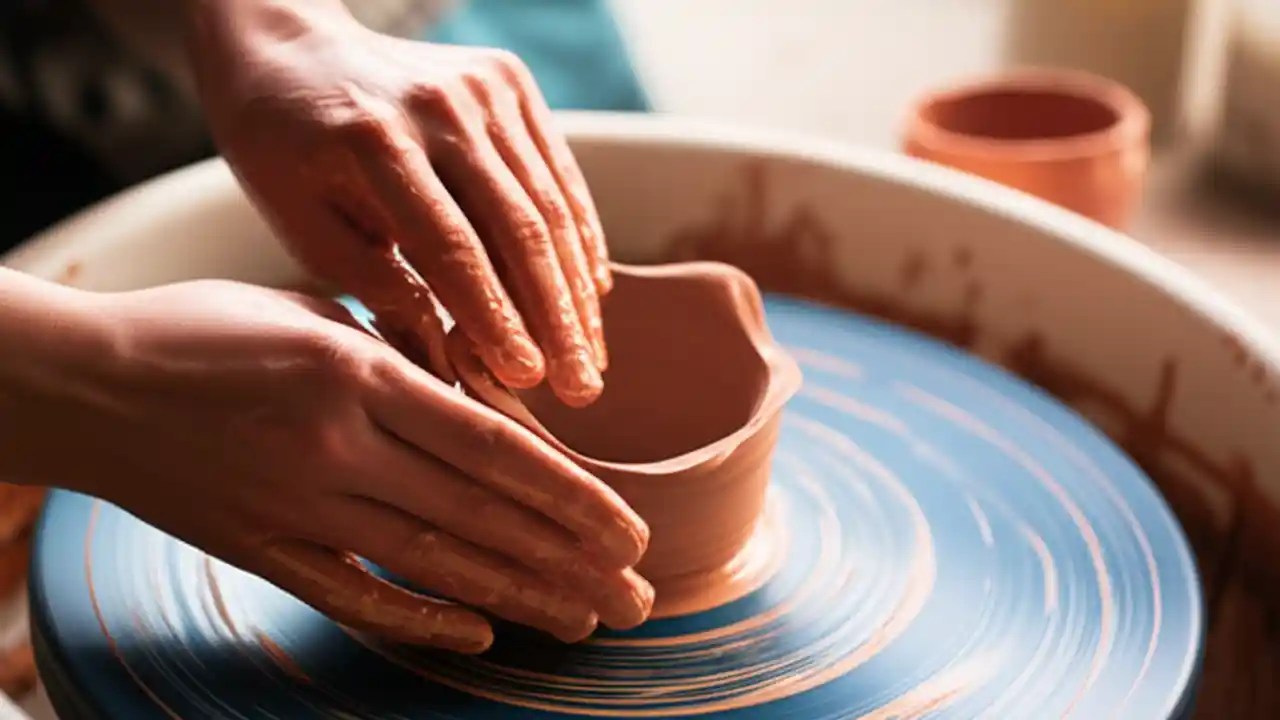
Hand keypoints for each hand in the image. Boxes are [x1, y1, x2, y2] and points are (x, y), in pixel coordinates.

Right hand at [12, 280, 650, 650]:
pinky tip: (481, 635)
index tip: (634, 532)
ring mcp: (297, 506)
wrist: (84, 382)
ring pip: (433, 564)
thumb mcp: (311, 313)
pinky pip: (352, 594)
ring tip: (586, 623)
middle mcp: (338, 446)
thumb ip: (400, 355)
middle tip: (638, 598)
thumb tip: (485, 397)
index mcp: (360, 374)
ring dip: (520, 598)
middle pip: (482, 517)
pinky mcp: (259, 550)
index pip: (496, 449)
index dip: (575, 497)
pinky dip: (419, 618)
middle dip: (571, 561)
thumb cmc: (203, 330)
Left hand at [186, 0, 610, 406]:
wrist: (289, 43)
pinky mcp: (509, 82)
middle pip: (518, 227)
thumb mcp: (299, 221)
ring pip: (550, 204)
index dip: (495, 317)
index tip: (526, 378)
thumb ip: (372, 284)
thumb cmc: (282, 146)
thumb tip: (445, 357)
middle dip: (556, 317)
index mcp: (374, 139)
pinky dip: (579, 236)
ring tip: (591, 356)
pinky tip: (591, 294)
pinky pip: (558, 172)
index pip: (451, 245)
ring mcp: (483, 88)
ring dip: (576, 288)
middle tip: (581, 388)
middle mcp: (440, 106)